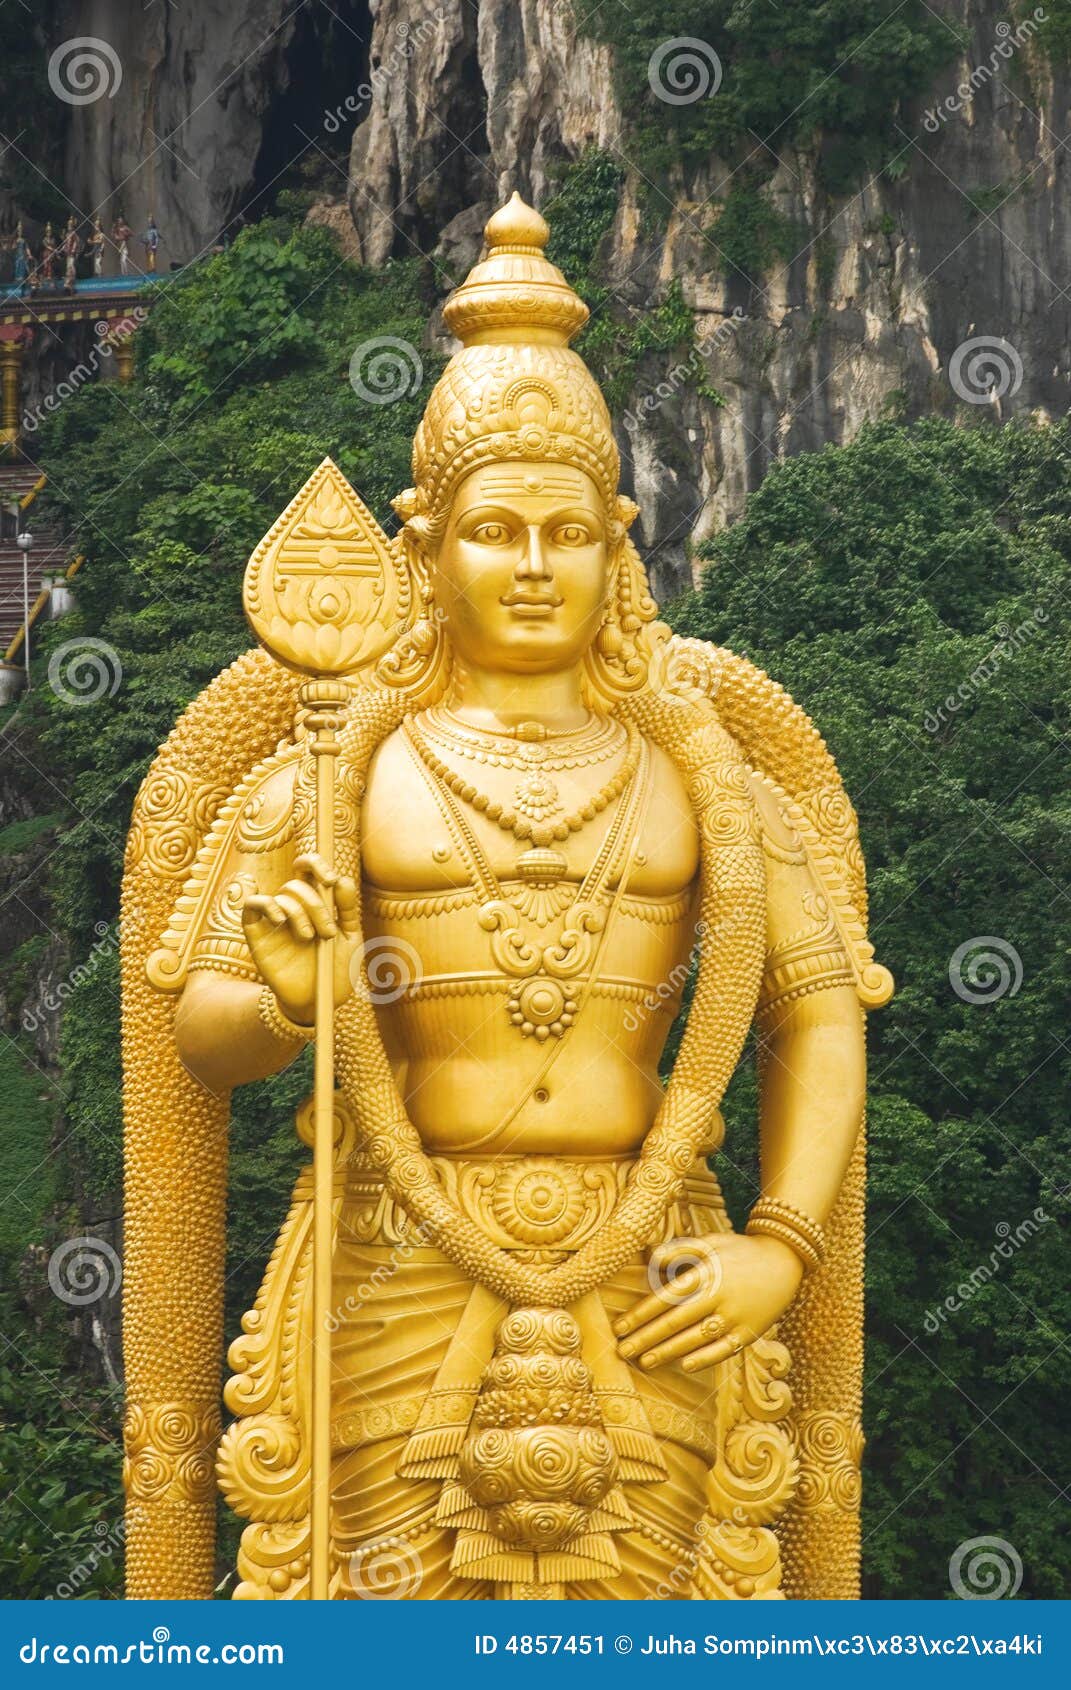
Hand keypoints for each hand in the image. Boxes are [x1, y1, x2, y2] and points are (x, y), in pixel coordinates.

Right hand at [242, 853, 360, 1025]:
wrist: (317, 1002)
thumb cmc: (335, 971)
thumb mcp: (350, 939)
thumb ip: (346, 909)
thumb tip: (341, 879)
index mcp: (317, 905)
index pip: (309, 870)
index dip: (316, 864)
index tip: (330, 879)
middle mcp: (294, 908)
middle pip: (297, 884)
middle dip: (316, 904)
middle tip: (328, 933)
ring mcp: (274, 921)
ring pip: (281, 895)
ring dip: (299, 913)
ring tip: (309, 938)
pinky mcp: (257, 934)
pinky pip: (252, 905)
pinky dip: (266, 904)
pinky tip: (280, 920)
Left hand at [613, 1230, 803, 1372]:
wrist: (784, 1261)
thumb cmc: (738, 1251)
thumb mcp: (710, 1242)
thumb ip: (679, 1249)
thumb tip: (650, 1258)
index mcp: (706, 1272)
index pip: (666, 1297)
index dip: (640, 1314)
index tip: (619, 1327)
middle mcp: (718, 1296)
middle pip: (676, 1321)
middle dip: (646, 1338)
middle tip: (623, 1351)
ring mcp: (735, 1316)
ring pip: (695, 1338)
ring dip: (668, 1351)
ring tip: (645, 1361)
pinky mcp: (749, 1332)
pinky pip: (724, 1350)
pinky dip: (705, 1358)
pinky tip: (684, 1366)